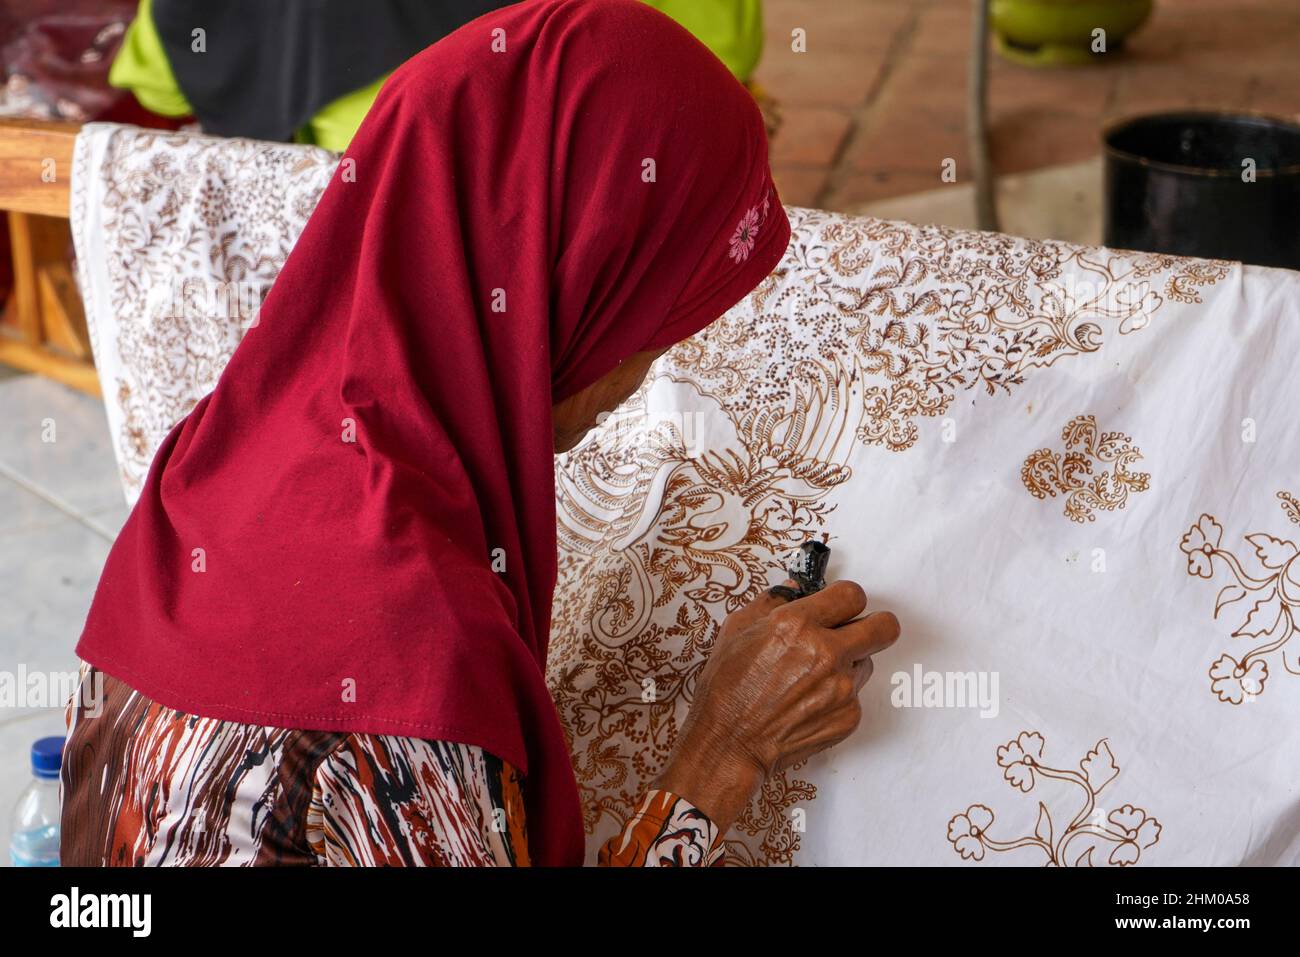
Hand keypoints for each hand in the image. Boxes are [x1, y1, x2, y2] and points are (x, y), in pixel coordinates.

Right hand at [654, 580, 899, 833]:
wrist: (730, 743)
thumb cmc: (727, 688)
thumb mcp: (737, 630)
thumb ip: (771, 602)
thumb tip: (795, 588)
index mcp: (798, 625)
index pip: (852, 595)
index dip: (846, 598)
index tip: (839, 606)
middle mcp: (827, 653)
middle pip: (885, 627)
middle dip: (874, 625)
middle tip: (855, 632)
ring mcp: (842, 688)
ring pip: (867, 662)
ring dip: (848, 663)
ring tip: (813, 677)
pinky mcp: (849, 716)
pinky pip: (855, 695)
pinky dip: (837, 697)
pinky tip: (808, 703)